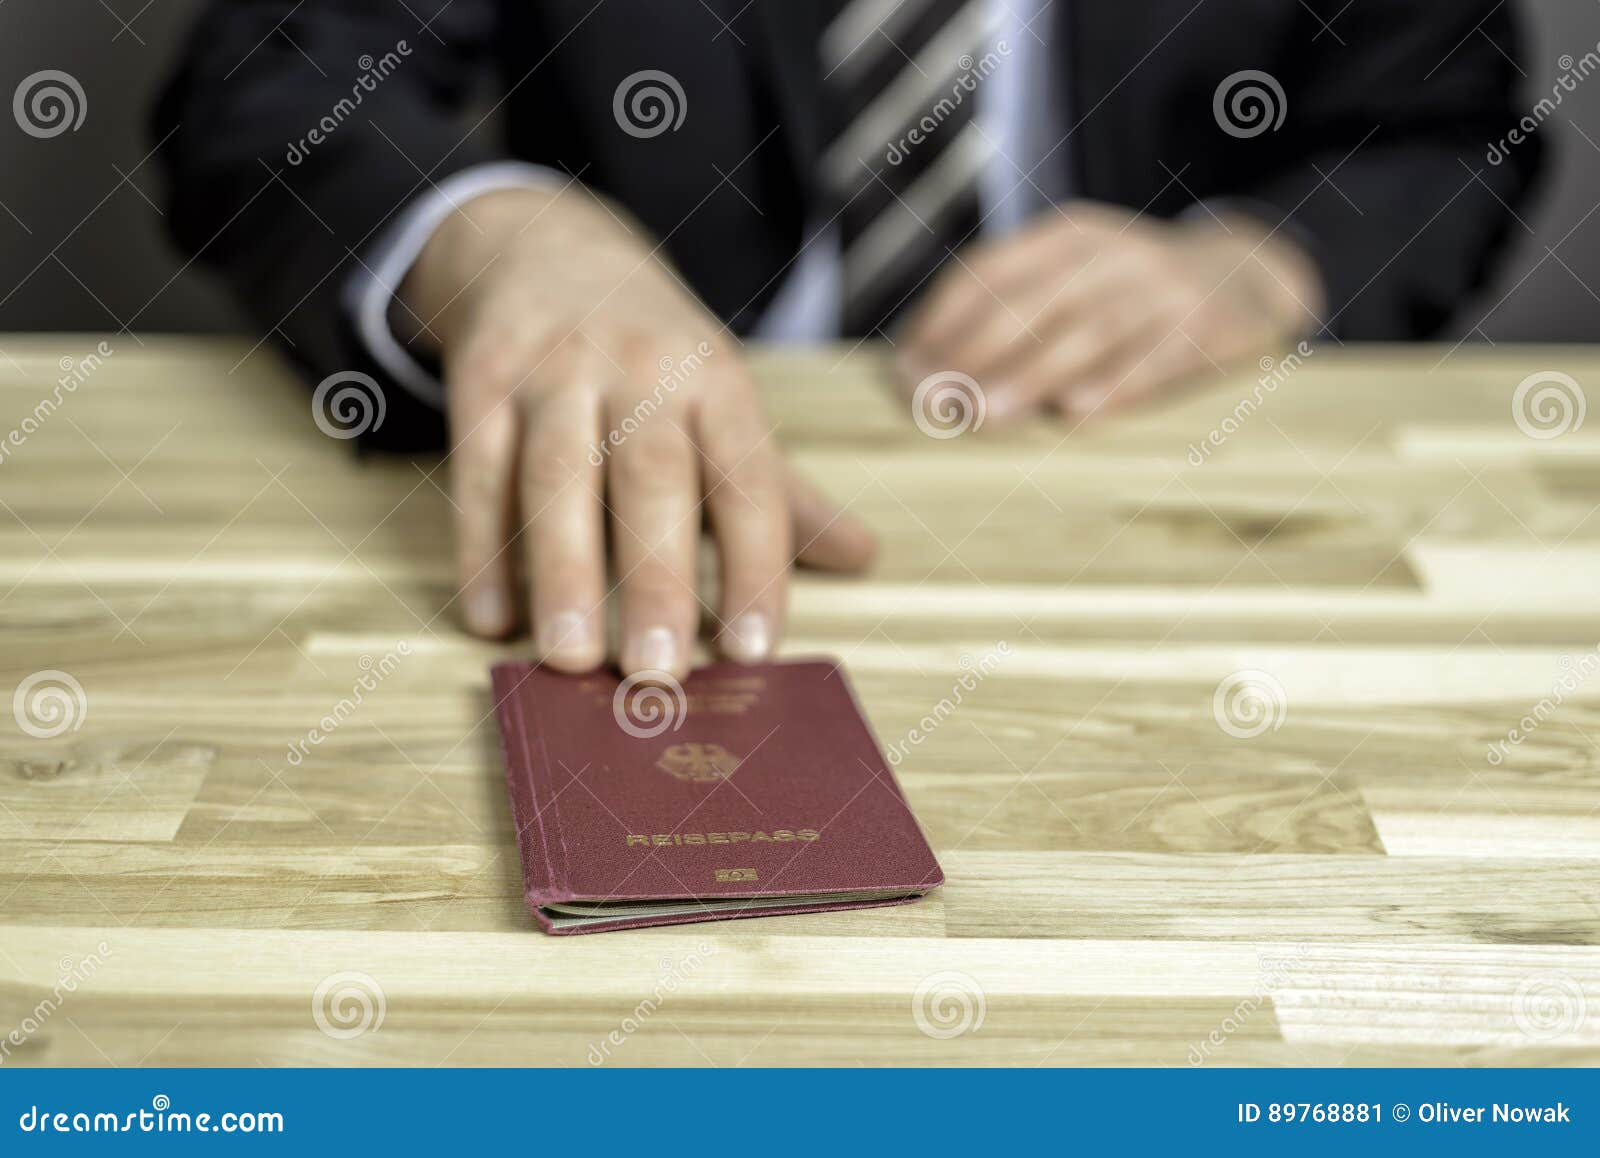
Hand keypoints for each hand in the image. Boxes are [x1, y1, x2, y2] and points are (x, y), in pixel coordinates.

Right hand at [402, 186, 875, 676]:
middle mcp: (640, 365)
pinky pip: (479, 471)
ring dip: (564, 572)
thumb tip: (863, 557)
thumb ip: (780, 489)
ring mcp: (555, 368)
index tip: (754, 651)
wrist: (549, 245)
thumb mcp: (724, 402)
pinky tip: (491, 618)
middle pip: (653, 478)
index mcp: (716, 379)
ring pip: (558, 476)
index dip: (757, 565)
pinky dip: (484, 546)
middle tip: (658, 673)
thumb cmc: (655, 356)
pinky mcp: (481, 377)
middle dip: (656, 578)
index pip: (748, 478)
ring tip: (571, 660)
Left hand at [897, 202, 1324, 421]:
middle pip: (1030, 303)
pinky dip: (1116, 385)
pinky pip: (1155, 358)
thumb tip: (920, 370)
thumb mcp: (1073, 277)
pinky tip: (1076, 415)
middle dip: (973, 355)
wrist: (1248, 274)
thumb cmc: (1131, 294)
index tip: (902, 372)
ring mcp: (1162, 288)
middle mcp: (1110, 253)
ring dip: (1029, 376)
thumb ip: (1010, 311)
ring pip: (1086, 331)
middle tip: (933, 403)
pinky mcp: (1207, 327)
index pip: (988, 273)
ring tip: (984, 416)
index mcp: (1066, 236)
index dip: (940, 323)